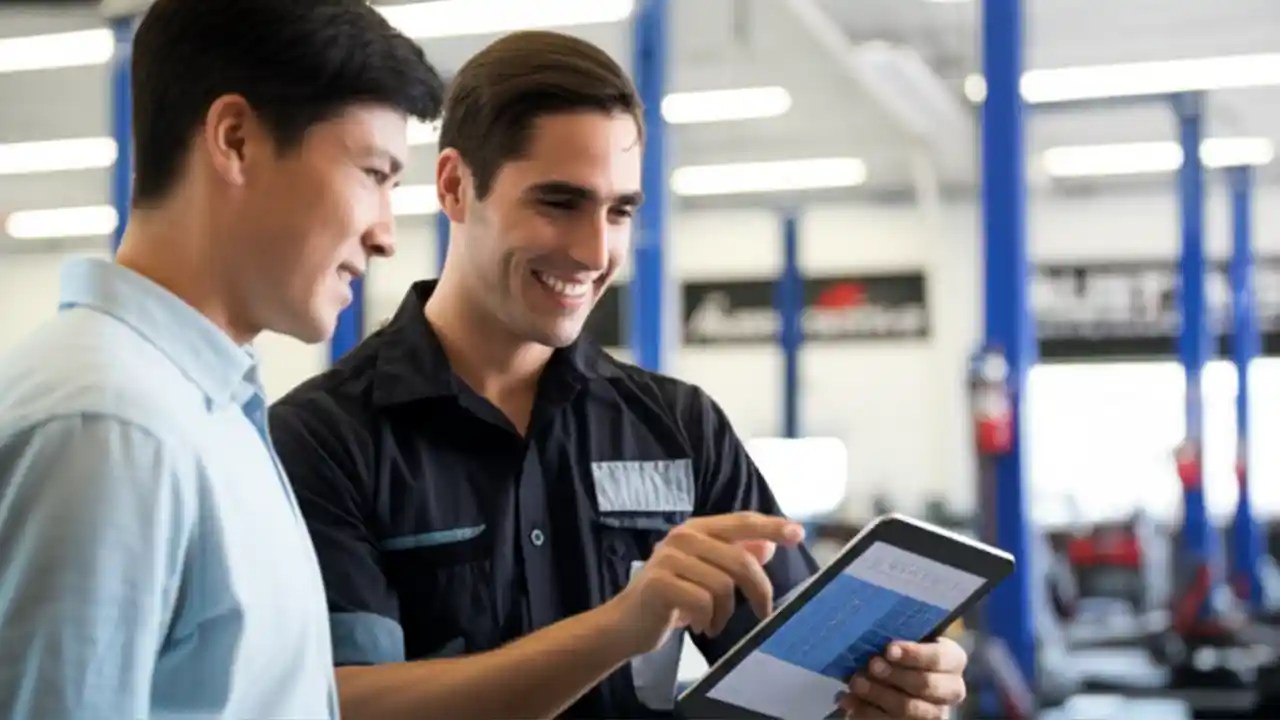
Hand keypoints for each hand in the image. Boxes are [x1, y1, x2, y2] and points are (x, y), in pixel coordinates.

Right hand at [606, 511, 805, 655]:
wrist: (625, 624)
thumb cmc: (670, 599)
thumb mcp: (706, 575)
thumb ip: (734, 557)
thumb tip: (768, 546)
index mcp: (696, 530)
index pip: (741, 522)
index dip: (771, 526)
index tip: (798, 534)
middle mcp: (682, 537)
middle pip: (740, 560)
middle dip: (758, 590)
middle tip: (763, 613)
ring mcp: (668, 559)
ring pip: (723, 585)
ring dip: (725, 614)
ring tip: (713, 623)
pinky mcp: (659, 583)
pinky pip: (703, 602)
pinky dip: (708, 620)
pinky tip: (699, 626)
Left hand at [839, 637, 967, 719]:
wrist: (899, 679)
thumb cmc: (901, 652)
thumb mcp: (906, 641)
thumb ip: (898, 641)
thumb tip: (875, 637)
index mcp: (953, 661)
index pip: (940, 658)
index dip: (914, 654)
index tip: (889, 650)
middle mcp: (950, 689)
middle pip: (926, 685)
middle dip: (895, 675)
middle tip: (872, 665)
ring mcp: (935, 713)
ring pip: (908, 709)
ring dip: (878, 695)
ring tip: (855, 684)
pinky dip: (867, 713)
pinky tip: (849, 701)